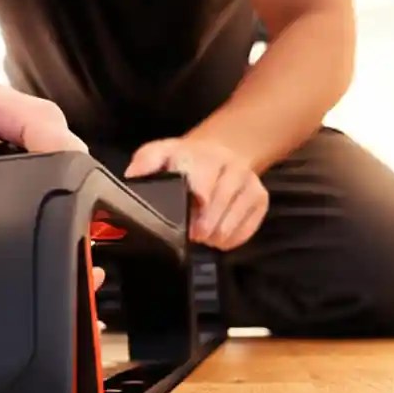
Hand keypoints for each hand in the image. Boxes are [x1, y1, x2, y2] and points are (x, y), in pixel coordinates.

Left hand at [124, 134, 269, 250]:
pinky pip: (246, 229)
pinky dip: (230, 239)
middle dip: (201, 224)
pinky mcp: (261, 198)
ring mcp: (248, 181)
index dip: (195, 194)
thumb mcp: (159, 154)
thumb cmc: (184, 162)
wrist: (221, 153)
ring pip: (231, 221)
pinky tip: (218, 235)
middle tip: (191, 234)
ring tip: (203, 235)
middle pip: (217, 203)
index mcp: (198, 154)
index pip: (198, 175)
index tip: (190, 211)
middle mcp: (228, 165)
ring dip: (214, 235)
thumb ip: (145, 163)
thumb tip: (132, 177)